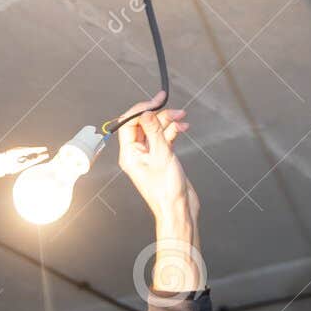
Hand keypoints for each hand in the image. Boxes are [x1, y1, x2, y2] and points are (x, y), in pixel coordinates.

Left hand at [115, 95, 196, 226]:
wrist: (178, 209)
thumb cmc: (167, 192)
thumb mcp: (161, 156)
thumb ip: (155, 132)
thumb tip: (147, 113)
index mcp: (129, 154)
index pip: (128, 124)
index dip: (141, 110)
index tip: (155, 102)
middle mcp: (136, 154)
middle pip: (143, 124)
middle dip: (158, 114)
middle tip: (170, 106)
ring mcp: (149, 155)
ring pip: (155, 130)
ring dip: (168, 121)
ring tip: (181, 117)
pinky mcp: (161, 157)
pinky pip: (164, 138)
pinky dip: (173, 131)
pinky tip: (182, 127)